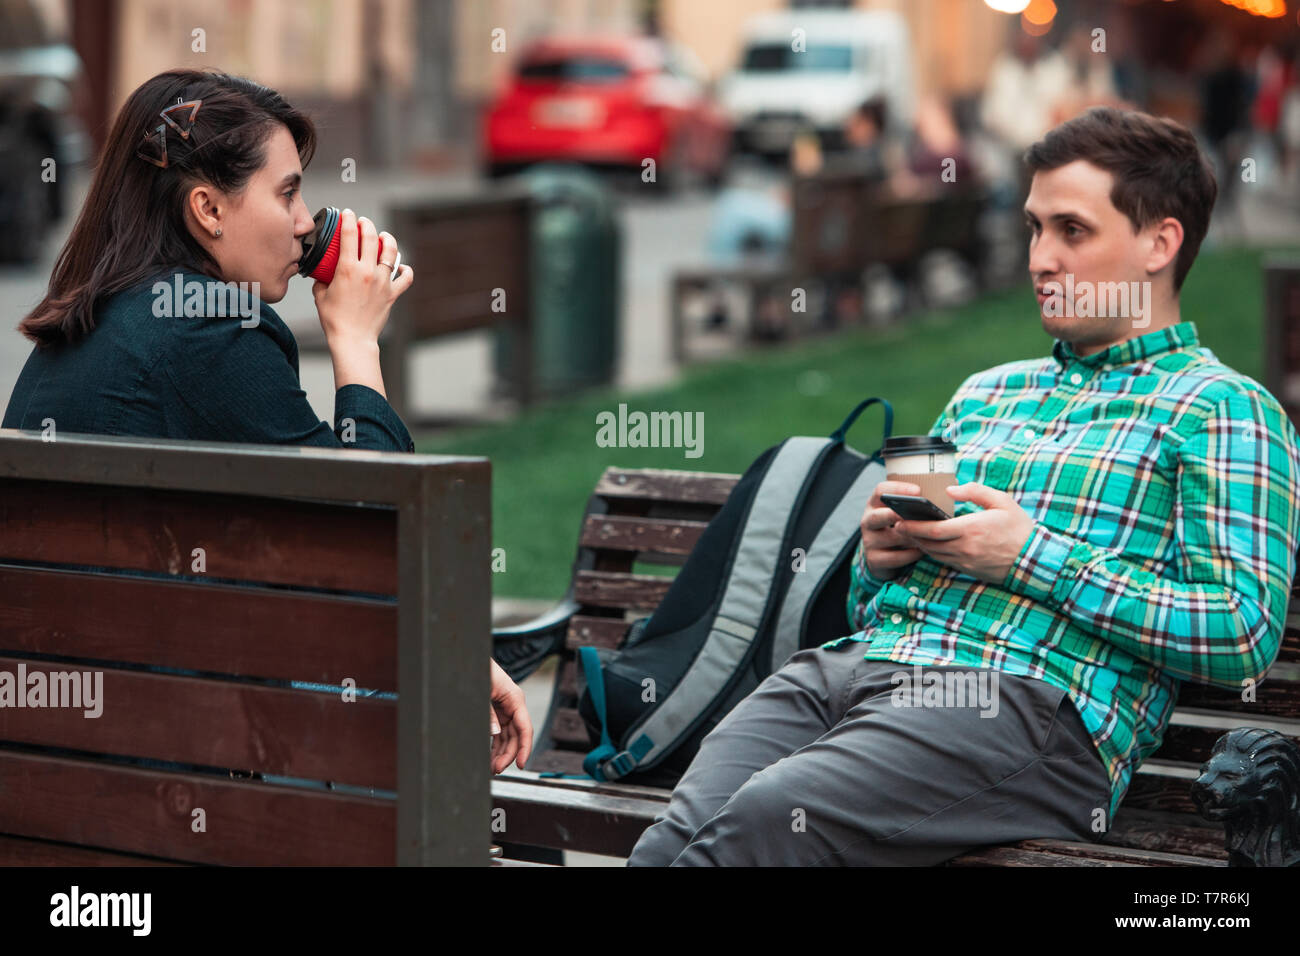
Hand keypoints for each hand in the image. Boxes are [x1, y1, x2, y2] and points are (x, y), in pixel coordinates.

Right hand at [311, 208, 413, 346]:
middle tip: (364, 223)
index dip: (348, 219)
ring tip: (384, 237)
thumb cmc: (334, 319)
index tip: (348, 213)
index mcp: (348, 269)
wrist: (353, 339)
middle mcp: (368, 272)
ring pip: (391, 253)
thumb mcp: (320, 295)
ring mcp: (383, 282)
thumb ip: (321, 280)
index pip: (349, 235)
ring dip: (389, 241)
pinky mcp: (392, 294)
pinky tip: (401, 266)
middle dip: (368, 225)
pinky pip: (405, 277)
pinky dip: (405, 270)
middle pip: (371, 238)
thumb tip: (322, 274)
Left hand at [489, 657, 533, 773]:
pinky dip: (496, 745)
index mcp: (515, 698)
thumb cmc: (479, 670)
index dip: (525, 748)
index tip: (520, 764)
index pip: (525, 728)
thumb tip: (495, 733)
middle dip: (508, 754)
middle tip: (497, 770)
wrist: (471, 657)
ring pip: (509, 736)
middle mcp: (513, 705)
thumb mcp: (482, 691)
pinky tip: (491, 757)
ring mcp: (506, 708)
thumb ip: (489, 713)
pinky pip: (500, 732)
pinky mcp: (497, 711)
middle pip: (517, 736)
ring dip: (502, 753)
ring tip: (493, 768)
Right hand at [860, 480, 926, 579]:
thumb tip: (955, 484)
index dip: (897, 489)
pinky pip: (894, 557)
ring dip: (909, 537)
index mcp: (876, 504)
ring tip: (925, 535)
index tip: (917, 490)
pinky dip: (909, 555)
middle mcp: (869, 521)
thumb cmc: (902, 528)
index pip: (880, 491)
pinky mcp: (874, 559)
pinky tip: (922, 551)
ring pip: (889, 538)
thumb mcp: (905, 513)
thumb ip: (921, 500)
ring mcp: (870, 541)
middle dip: (893, 515)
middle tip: (911, 514)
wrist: (885, 557)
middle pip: (877, 516)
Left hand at [894, 482, 1034, 585]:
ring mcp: (966, 561)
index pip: (933, 530)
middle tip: (896, 526)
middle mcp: (965, 548)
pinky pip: (944, 561)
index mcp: (972, 529)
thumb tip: (950, 489)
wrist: (1035, 559)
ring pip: (934, 554)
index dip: (913, 526)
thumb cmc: (1019, 527)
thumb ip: (974, 491)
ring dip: (919, 544)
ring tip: (908, 533)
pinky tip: (927, 543)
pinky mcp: (968, 569)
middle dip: (910, 535)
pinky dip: (932, 552)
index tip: (900, 519)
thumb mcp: (1001, 501)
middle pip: (928, 543)